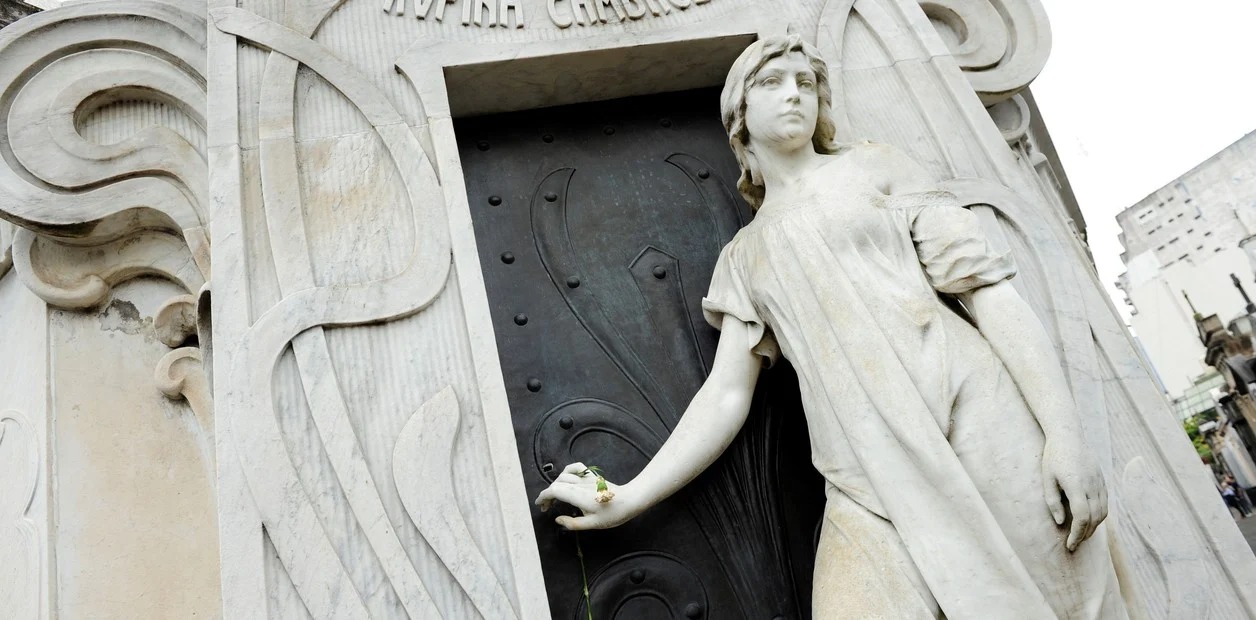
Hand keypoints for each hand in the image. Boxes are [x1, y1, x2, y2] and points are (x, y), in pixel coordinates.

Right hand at [534, 463, 639, 529]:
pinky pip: (576, 468)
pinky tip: (566, 478)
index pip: (554, 491)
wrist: (630, 500)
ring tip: (554, 496)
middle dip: (548, 494)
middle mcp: (579, 484)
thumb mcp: (592, 524)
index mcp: (578, 496)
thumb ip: (572, 523)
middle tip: (547, 507)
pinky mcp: (591, 475)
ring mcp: (586, 478)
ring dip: (555, 485)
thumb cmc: (613, 514)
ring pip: (564, 476)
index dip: (543, 497)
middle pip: (556, 483)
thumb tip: (557, 519)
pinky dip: (567, 471)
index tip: (540, 505)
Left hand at [1041, 437, 1107, 551]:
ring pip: (1103, 513)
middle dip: (1085, 535)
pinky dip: (1098, 517)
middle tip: (1073, 544)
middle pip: (1095, 519)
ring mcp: (1100, 483)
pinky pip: (1105, 504)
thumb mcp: (1047, 479)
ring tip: (1081, 536)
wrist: (1069, 436)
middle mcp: (1092, 486)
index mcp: (1076, 485)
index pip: (1082, 517)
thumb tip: (1061, 522)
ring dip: (1094, 528)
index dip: (1077, 534)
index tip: (1069, 545)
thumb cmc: (1053, 457)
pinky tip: (1089, 521)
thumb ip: (1053, 502)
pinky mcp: (1103, 482)